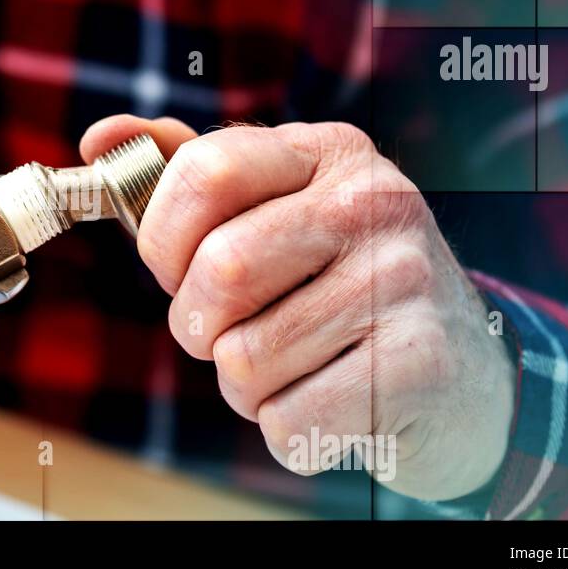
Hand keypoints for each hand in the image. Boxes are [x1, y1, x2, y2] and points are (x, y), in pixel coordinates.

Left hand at [81, 116, 515, 499]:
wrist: (464, 375)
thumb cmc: (340, 287)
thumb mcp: (278, 211)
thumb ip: (190, 174)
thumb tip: (103, 137)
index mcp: (328, 153)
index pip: (206, 170)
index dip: (162, 238)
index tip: (176, 271)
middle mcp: (374, 202)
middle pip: (220, 271)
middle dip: (198, 326)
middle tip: (228, 336)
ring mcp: (403, 280)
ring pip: (245, 359)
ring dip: (245, 387)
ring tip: (293, 369)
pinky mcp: (418, 363)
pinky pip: (288, 420)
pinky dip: (288, 431)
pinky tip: (329, 404)